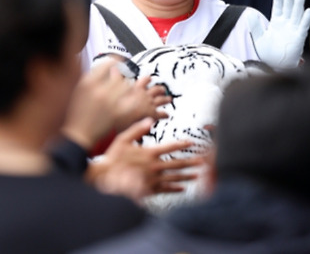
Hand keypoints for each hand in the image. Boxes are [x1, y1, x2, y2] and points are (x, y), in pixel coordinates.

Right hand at [62, 59, 128, 150]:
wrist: (78, 134)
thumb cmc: (75, 113)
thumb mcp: (77, 90)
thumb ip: (89, 77)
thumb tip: (102, 66)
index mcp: (87, 83)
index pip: (106, 64)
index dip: (114, 60)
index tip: (118, 60)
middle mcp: (99, 90)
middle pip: (118, 76)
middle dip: (121, 78)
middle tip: (120, 81)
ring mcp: (109, 102)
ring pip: (126, 87)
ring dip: (127, 88)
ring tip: (124, 91)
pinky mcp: (117, 113)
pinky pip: (131, 101)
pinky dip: (132, 99)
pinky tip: (131, 99)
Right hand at [87, 118, 203, 200]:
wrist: (106, 177)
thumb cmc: (113, 157)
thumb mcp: (123, 138)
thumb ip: (137, 129)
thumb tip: (149, 119)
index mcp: (149, 153)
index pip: (169, 147)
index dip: (181, 144)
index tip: (191, 142)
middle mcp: (153, 166)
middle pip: (176, 164)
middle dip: (191, 162)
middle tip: (203, 161)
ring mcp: (152, 179)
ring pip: (174, 177)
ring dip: (187, 176)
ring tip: (197, 174)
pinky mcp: (148, 189)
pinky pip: (165, 189)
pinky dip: (175, 189)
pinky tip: (183, 188)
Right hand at [112, 74, 171, 132]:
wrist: (123, 118)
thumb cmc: (116, 106)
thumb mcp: (113, 90)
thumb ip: (115, 78)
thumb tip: (113, 67)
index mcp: (136, 88)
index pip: (144, 80)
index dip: (147, 79)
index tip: (150, 78)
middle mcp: (145, 95)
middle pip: (156, 90)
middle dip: (159, 89)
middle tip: (162, 89)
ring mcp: (150, 104)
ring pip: (161, 100)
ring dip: (165, 99)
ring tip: (169, 99)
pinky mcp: (153, 114)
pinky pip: (162, 113)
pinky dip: (165, 114)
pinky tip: (167, 115)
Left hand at [249, 0, 309, 68]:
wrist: (275, 66)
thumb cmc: (267, 53)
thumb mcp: (258, 38)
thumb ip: (255, 26)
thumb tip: (250, 14)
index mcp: (276, 22)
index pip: (278, 7)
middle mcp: (286, 24)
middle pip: (288, 8)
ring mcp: (293, 30)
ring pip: (297, 15)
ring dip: (298, 5)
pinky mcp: (299, 38)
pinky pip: (304, 27)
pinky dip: (306, 19)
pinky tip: (309, 10)